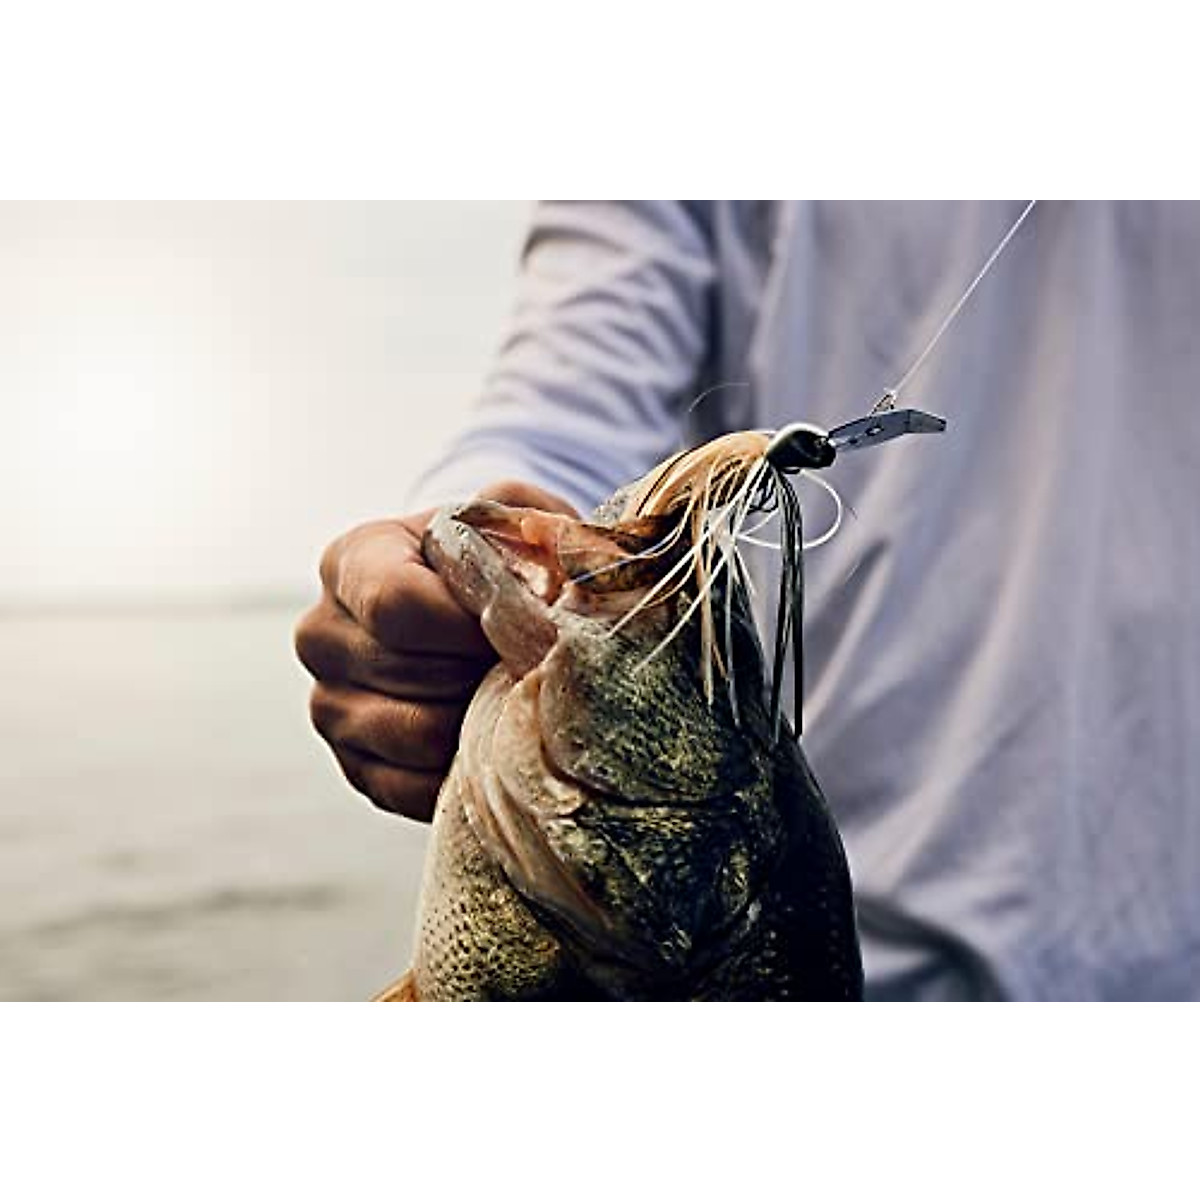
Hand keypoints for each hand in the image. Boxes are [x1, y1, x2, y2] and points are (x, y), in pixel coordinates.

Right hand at [294, 480, 576, 820]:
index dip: (473, 623)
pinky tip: (495, 735)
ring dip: (483, 718)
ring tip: (517, 692)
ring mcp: (329, 707)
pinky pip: (414, 787)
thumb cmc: (498, 564)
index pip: (397, 604)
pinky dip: (467, 768)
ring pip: (418, 734)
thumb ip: (523, 518)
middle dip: (488, 670)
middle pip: (413, 673)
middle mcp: (321, 633)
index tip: (533, 625)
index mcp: (350, 561)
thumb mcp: (513, 521)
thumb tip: (540, 551)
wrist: (479, 624)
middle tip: (535, 664)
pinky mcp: (355, 767)